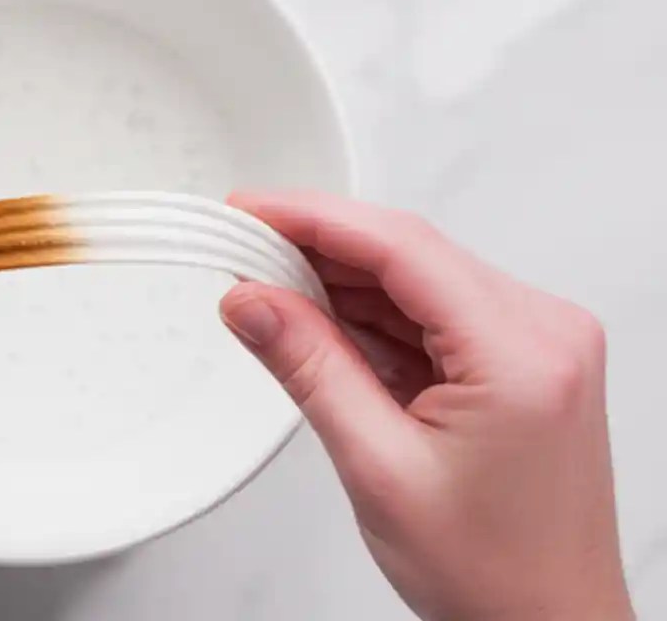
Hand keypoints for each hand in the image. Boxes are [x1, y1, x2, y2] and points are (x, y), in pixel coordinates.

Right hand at [219, 192, 632, 620]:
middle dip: (318, 248)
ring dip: (341, 283)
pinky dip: (373, 317)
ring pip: (417, 281)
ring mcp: (537, 343)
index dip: (313, 218)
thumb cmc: (494, 573)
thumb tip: (252, 301)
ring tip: (267, 291)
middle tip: (241, 250)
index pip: (401, 248)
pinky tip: (321, 324)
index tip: (249, 211)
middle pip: (410, 254)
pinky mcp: (520, 361)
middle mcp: (544, 332)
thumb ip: (309, 368)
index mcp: (523, 354)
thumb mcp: (378, 467)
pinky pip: (433, 315)